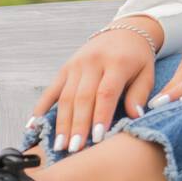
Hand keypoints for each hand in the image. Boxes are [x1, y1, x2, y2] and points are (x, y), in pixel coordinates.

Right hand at [30, 19, 160, 151]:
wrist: (124, 31)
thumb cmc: (138, 58)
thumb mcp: (147, 72)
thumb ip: (140, 94)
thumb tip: (134, 117)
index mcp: (116, 63)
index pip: (106, 93)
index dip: (100, 116)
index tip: (98, 138)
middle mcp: (92, 62)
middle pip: (82, 97)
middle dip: (78, 125)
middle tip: (74, 149)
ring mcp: (76, 65)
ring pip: (65, 96)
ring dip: (61, 123)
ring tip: (59, 145)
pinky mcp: (65, 68)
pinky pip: (51, 90)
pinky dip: (41, 108)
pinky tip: (34, 126)